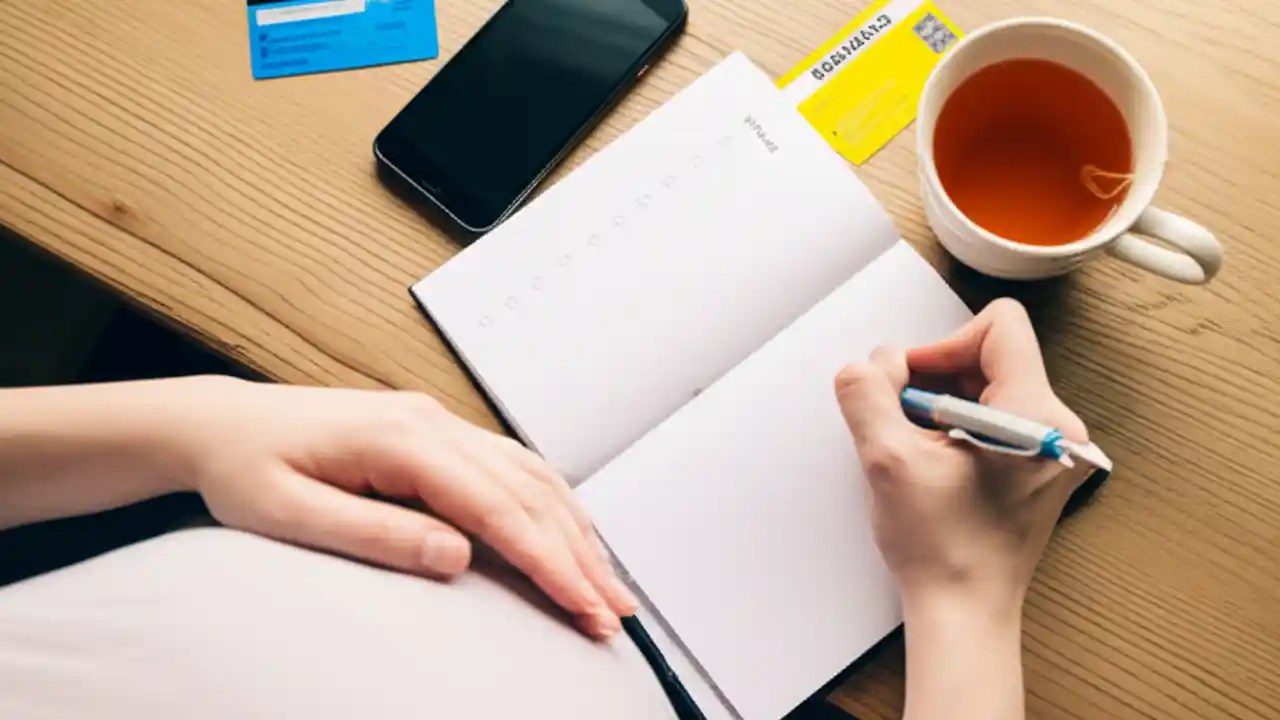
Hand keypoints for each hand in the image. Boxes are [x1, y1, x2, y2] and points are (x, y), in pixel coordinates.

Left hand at [165, 378, 634, 638]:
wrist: (221, 423)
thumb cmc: (244, 468)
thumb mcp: (290, 514)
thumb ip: (375, 534)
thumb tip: (457, 556)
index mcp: (400, 438)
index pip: (496, 508)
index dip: (547, 562)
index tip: (583, 607)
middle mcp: (432, 422)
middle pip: (528, 491)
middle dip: (578, 555)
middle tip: (614, 611)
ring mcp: (438, 422)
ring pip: (530, 474)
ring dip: (574, 529)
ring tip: (606, 582)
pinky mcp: (436, 432)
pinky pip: (511, 465)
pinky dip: (550, 503)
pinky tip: (568, 531)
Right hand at [834, 298, 1088, 719]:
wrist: (964, 611)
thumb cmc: (942, 550)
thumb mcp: (888, 461)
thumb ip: (868, 395)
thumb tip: (867, 364)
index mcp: (1036, 416)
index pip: (999, 325)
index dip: (942, 344)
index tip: (912, 385)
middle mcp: (1058, 426)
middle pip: (990, 355)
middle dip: (935, 380)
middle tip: (906, 423)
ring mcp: (1051, 447)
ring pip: (988, 385)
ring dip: (941, 405)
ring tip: (920, 450)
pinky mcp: (1036, 465)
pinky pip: (992, 416)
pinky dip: (955, 427)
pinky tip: (935, 464)